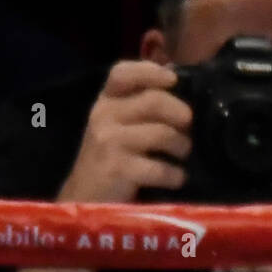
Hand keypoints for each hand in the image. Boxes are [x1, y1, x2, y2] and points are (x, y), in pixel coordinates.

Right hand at [59, 59, 191, 203]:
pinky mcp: (118, 169)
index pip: (123, 73)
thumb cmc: (109, 160)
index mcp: (105, 101)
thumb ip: (139, 106)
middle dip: (182, 116)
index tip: (173, 80)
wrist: (84, 199)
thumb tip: (175, 81)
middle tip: (188, 131)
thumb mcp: (116, 126)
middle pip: (154, 102)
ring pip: (163, 134)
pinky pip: (161, 168)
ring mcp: (110, 142)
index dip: (151, 72)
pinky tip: (175, 178)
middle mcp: (104, 116)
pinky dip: (175, 175)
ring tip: (181, 156)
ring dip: (182, 147)